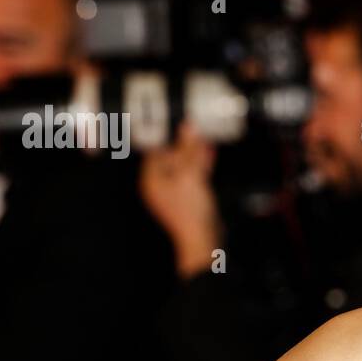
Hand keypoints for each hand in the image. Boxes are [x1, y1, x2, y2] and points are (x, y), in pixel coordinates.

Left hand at [138, 123, 222, 278]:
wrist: (202, 239)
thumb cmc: (190, 210)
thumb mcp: (190, 175)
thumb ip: (189, 150)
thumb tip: (189, 127)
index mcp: (151, 179)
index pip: (156, 150)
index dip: (168, 135)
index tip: (179, 122)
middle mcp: (159, 184)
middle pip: (170, 157)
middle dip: (184, 143)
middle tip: (195, 127)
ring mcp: (175, 192)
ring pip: (183, 166)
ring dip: (194, 153)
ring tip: (205, 137)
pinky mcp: (189, 197)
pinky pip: (193, 176)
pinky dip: (200, 165)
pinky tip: (209, 153)